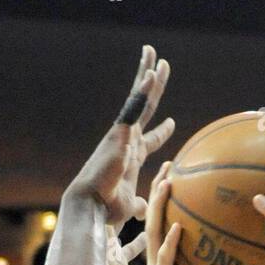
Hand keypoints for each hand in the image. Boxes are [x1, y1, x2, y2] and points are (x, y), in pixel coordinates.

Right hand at [65, 45, 174, 223]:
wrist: (92, 204)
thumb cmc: (107, 209)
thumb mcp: (129, 206)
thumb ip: (138, 205)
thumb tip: (143, 211)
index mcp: (132, 157)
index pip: (150, 140)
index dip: (162, 131)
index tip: (172, 122)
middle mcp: (127, 140)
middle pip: (145, 107)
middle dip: (154, 87)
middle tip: (162, 65)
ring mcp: (123, 134)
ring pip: (139, 98)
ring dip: (147, 74)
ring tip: (154, 53)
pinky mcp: (120, 133)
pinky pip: (134, 107)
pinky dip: (142, 91)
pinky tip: (151, 74)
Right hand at [141, 165, 237, 264]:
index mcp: (173, 262)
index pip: (172, 221)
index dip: (175, 198)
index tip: (186, 171)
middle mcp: (161, 262)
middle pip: (159, 217)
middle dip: (162, 189)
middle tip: (172, 162)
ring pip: (155, 232)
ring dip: (160, 206)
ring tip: (167, 182)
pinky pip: (164, 263)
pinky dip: (170, 244)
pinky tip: (177, 228)